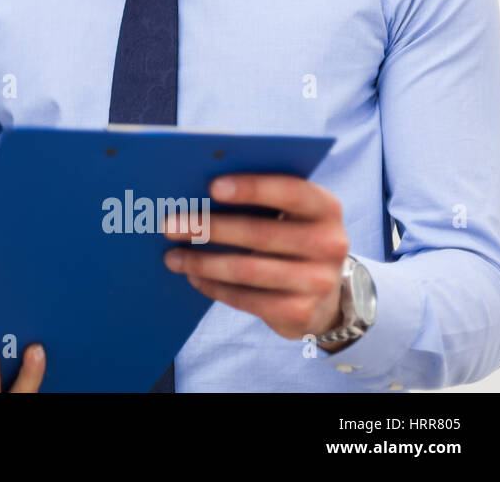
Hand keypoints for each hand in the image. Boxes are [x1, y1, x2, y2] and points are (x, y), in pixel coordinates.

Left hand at [162, 174, 347, 340]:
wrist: (325, 293)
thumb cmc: (289, 236)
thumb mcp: (289, 213)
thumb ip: (259, 198)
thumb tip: (195, 189)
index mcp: (325, 208)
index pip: (291, 191)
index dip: (252, 188)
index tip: (212, 187)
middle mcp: (330, 244)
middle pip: (260, 233)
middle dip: (208, 228)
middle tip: (169, 225)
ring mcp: (318, 281)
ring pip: (247, 269)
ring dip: (202, 262)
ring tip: (172, 256)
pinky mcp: (301, 312)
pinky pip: (247, 299)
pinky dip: (214, 287)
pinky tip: (193, 276)